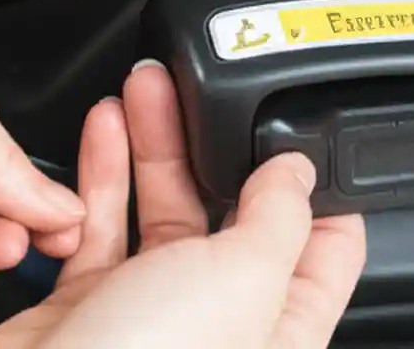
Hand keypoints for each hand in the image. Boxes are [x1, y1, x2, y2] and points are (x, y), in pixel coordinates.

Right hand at [0, 61, 366, 348]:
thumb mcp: (245, 279)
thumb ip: (281, 217)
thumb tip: (299, 171)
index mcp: (280, 328)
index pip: (325, 249)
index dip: (317, 185)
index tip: (295, 128)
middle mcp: (219, 321)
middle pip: (233, 214)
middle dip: (215, 144)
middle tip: (193, 90)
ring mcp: (152, 312)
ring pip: (163, 210)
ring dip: (152, 145)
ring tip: (143, 90)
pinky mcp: (89, 307)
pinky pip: (101, 226)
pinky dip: (99, 176)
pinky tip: (102, 130)